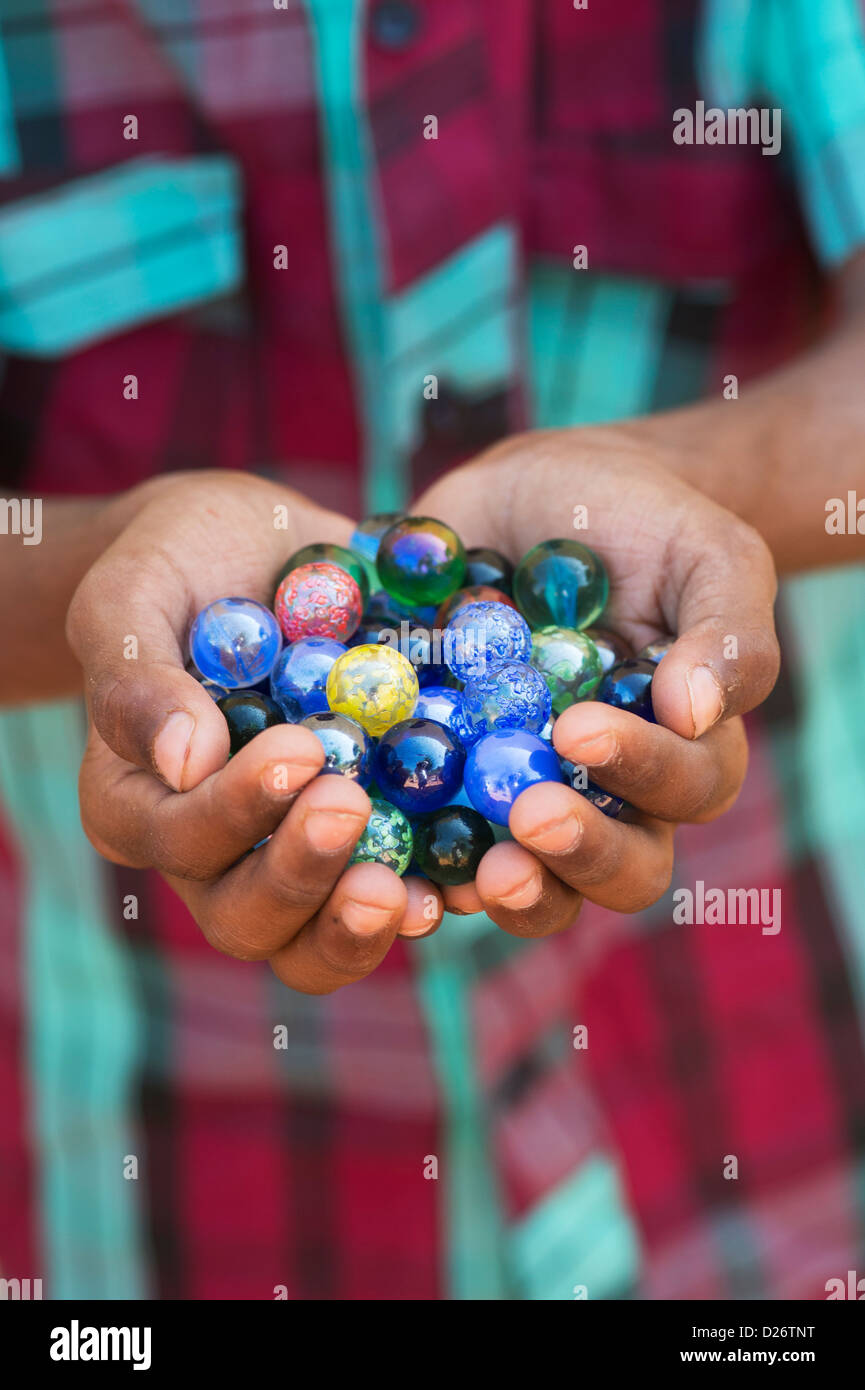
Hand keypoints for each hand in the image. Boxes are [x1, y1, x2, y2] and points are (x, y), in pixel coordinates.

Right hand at [67, 472, 442, 992]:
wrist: (267, 553)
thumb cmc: (183, 563)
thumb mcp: (139, 594)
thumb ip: (137, 675)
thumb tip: (183, 761)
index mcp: (139, 803)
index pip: (178, 836)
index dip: (236, 809)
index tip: (299, 747)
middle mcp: (212, 856)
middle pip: (244, 917)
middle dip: (299, 874)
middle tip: (350, 806)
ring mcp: (291, 861)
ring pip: (313, 944)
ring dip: (359, 925)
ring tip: (406, 890)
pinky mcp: (368, 848)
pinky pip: (391, 904)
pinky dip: (427, 902)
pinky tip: (463, 884)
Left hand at [412, 426, 779, 931]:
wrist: (540, 496)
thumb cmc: (641, 522)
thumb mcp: (704, 551)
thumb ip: (725, 632)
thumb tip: (695, 713)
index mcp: (685, 746)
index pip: (687, 786)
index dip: (642, 770)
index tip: (580, 729)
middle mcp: (613, 794)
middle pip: (622, 868)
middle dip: (580, 853)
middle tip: (529, 814)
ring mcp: (527, 799)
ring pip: (536, 883)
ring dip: (512, 888)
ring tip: (476, 869)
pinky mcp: (450, 791)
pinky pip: (437, 850)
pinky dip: (419, 866)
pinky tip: (390, 856)